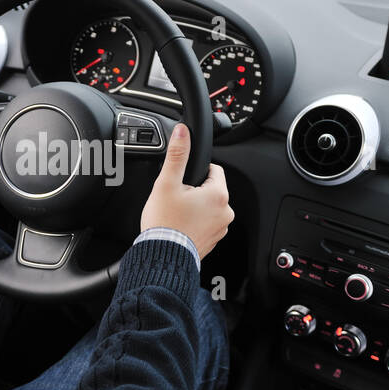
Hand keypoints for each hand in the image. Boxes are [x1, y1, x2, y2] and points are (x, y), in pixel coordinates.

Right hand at [140, 123, 233, 259]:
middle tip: (176, 199)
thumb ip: (177, 155)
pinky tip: (180, 226)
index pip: (214, 170)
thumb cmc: (165, 223)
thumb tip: (183, 132)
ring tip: (176, 214)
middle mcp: (225, 211)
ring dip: (195, 208)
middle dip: (194, 191)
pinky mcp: (212, 240)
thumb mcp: (167, 183)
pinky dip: (194, 223)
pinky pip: (205, 224)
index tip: (182, 181)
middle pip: (211, 189)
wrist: (163, 256)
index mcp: (218, 194)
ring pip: (208, 207)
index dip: (196, 172)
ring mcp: (220, 228)